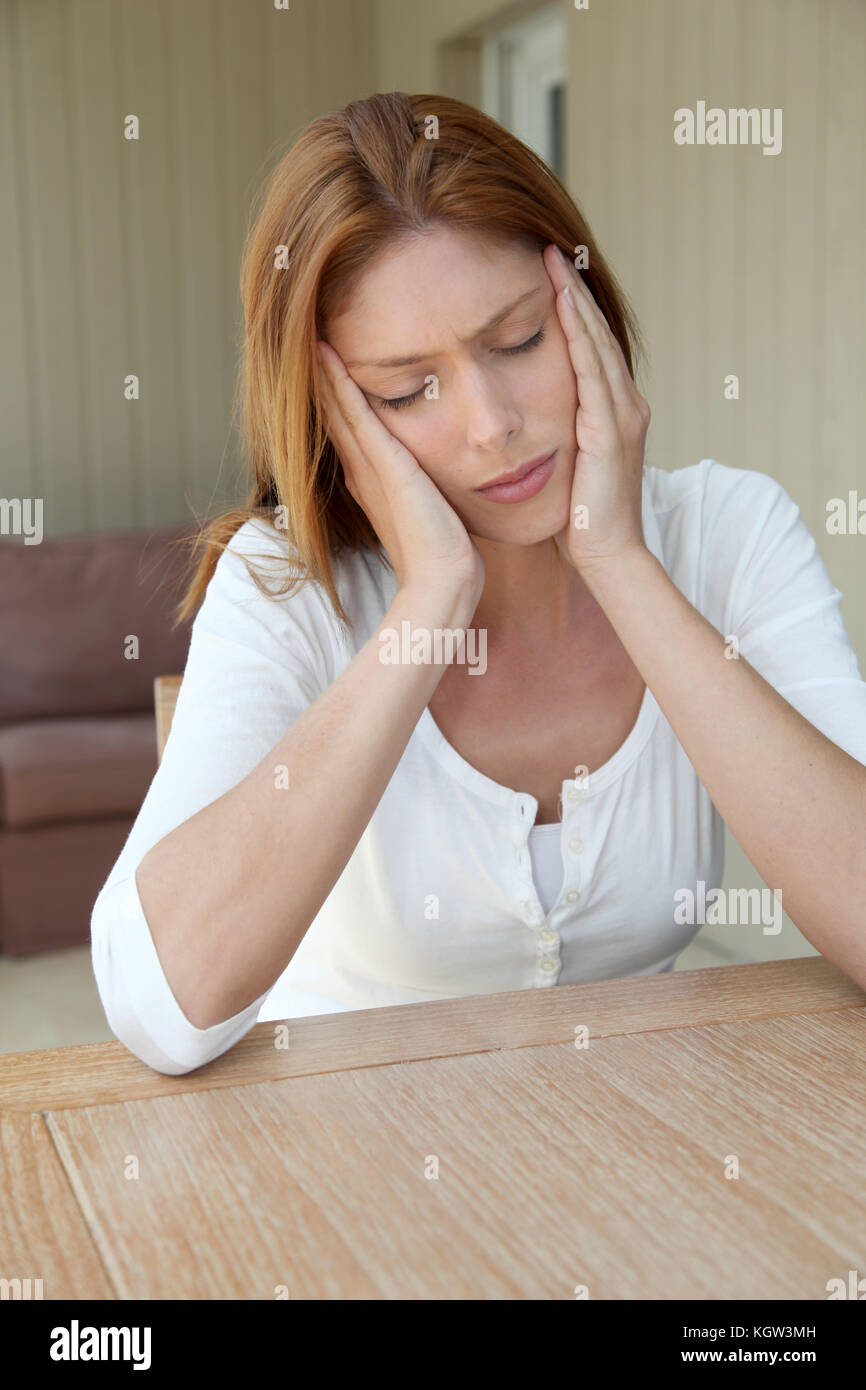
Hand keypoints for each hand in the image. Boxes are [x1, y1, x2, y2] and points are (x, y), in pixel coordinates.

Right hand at [316, 339, 484, 618]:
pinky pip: (355, 412)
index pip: (347, 427)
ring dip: (321, 369)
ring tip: (304, 330)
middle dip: (317, 376)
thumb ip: (425, 490)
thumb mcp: (431, 510)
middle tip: (298, 333)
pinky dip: (338, 382)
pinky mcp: (385, 464)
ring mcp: (368, 466)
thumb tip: (433, 478)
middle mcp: (361, 470)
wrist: (444, 581)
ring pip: (336, 406)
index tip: (323, 358)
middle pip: (331, 413)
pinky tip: (325, 351)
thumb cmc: (445, 554)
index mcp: (371, 480)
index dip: (332, 394)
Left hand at [542, 243, 650, 576]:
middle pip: (598, 335)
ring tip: (554, 263)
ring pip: (597, 345)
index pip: (590, 350)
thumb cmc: (578, 522)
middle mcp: (626, 407)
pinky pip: (592, 373)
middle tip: (550, 249)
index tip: (545, 275)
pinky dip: (579, 336)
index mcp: (613, 414)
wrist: (606, 558)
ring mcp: (623, 417)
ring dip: (575, 302)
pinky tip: (563, 308)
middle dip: (574, 292)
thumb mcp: (563, 466)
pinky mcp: (612, 432)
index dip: (571, 311)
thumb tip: (518, 421)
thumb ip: (553, 436)